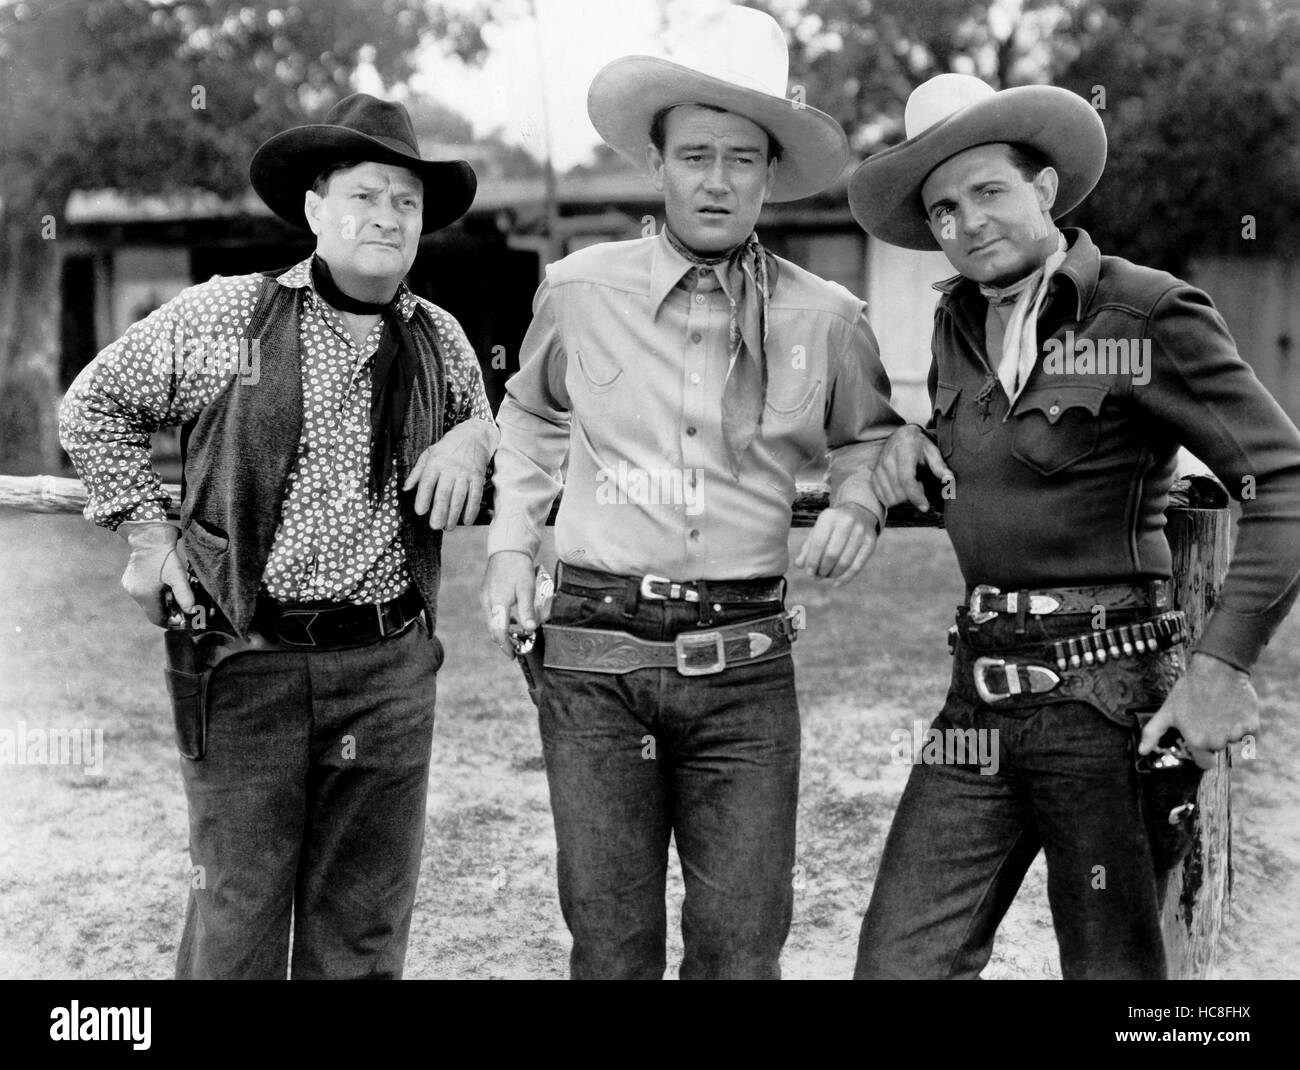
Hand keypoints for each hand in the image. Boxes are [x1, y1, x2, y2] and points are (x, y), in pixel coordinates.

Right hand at [120, 521, 194, 625]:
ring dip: (161, 600)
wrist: (149, 536)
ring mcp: (130, 586)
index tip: (182, 618)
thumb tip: (191, 611)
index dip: (170, 621)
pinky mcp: (129, 579)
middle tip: (181, 604)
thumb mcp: (178, 576)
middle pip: (153, 610)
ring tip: (173, 592)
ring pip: (148, 601)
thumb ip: (184, 595)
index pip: (157, 618)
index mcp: (145, 595)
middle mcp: (134, 593)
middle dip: (167, 609)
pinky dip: (153, 592)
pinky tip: (163, 584)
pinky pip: (143, 592)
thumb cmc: (164, 556)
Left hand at [403, 422, 492, 530]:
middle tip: (435, 526)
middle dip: (439, 512)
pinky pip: (475, 496)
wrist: (473, 436)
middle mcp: (450, 468)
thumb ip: (417, 472)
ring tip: (448, 527)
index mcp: (435, 463)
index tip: (420, 511)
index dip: (423, 498)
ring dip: (454, 515)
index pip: (427, 482)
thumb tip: (406, 488)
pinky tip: (466, 521)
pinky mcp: (478, 477)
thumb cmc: (448, 447)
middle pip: (444, 493)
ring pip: (459, 497)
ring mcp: (465, 473)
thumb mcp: (429, 454)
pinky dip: (471, 510)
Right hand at [481, 550, 537, 658]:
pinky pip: (492, 612)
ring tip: (515, 634)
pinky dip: (501, 619)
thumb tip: (530, 628)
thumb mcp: (527, 589)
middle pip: (493, 629)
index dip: (505, 646)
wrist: (507, 548)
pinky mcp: (486, 592)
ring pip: (491, 621)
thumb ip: (527, 610)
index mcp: (497, 603)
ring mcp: (485, 597)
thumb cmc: (518, 567)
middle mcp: (488, 602)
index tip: (512, 655)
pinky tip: (512, 618)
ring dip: (502, 630)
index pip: (498, 632)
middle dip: (503, 641)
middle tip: (515, 648)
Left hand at [794, 503, 878, 585]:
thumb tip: (799, 565)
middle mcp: (847, 522)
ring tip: (826, 577)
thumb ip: (807, 548)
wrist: (858, 514)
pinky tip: (836, 583)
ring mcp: (861, 532)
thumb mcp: (818, 531)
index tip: (808, 572)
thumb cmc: (832, 527)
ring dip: (833, 574)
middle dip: (822, 569)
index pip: (818, 543)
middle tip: (817, 576)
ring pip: (845, 562)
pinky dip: (846, 578)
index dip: (812, 561)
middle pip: (832, 554)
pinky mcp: (871, 542)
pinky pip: (857, 566)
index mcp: (829, 516)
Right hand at [869, 424, 954, 511]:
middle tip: (921, 486)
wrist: (900, 436)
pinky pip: (881, 496)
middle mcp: (888, 459)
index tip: (925, 507)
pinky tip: (901, 491)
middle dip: (912, 497)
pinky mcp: (874, 476)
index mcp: (904, 451)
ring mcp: (879, 468)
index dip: (915, 496)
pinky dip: (892, 499)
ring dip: (903, 499)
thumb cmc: (919, 445)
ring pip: (889, 497)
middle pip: (898, 491)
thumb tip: (949, 479)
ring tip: (911, 487)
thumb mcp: (932, 451)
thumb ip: (940, 466)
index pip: (906, 479)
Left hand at [1138, 652, 1258, 769]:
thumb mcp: (1167, 711)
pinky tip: (1234, 708)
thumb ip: (1153, 733)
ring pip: (1234, 738)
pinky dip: (1245, 723)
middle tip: (1208, 716)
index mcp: (1197, 742)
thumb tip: (1142, 751)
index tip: (1200, 739)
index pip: (1204, 762)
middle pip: (1218, 747)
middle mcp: (1217, 742)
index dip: (1202, 752)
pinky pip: (1250, 732)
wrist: (1216, 670)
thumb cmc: (1189, 690)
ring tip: (1220, 709)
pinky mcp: (1252, 725)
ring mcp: (1236, 734)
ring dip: (1229, 728)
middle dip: (1214, 736)